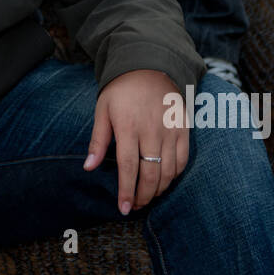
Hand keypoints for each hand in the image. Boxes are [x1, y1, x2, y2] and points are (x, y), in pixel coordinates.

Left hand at [83, 69, 188, 213]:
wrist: (150, 65)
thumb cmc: (121, 90)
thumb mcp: (102, 110)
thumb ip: (98, 141)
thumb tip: (89, 167)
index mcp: (128, 127)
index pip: (129, 168)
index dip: (126, 191)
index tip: (123, 208)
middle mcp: (152, 130)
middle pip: (150, 174)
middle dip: (143, 196)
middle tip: (135, 205)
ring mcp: (170, 130)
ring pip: (168, 171)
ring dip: (159, 189)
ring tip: (147, 196)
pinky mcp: (184, 128)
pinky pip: (182, 159)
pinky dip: (174, 175)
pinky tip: (164, 180)